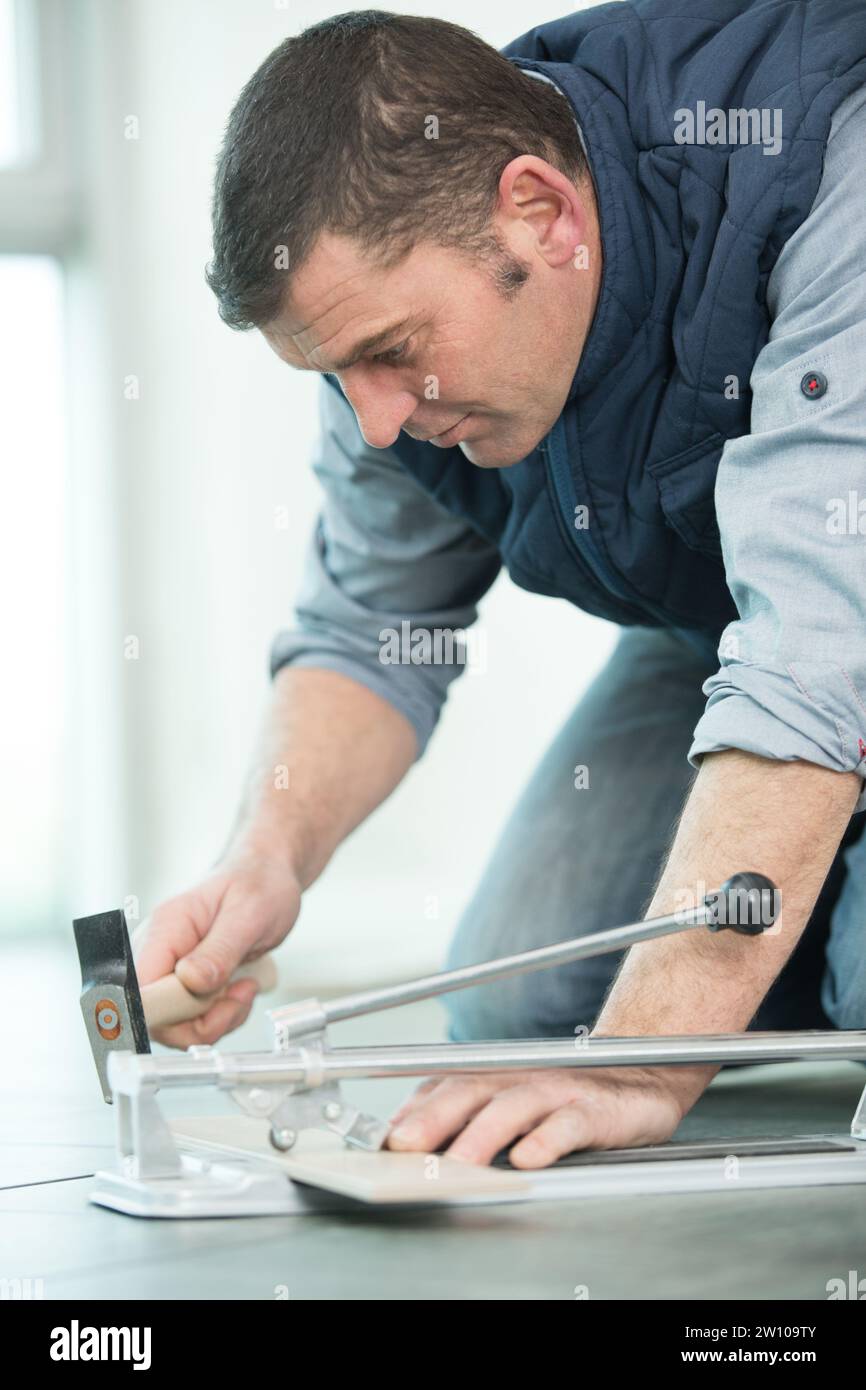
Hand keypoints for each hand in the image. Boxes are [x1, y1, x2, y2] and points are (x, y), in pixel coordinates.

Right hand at [133, 855, 301, 1048]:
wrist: (268, 876)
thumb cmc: (258, 883)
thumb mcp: (248, 915)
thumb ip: (219, 950)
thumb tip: (190, 981)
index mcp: (166, 929)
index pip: (140, 987)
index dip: (166, 1011)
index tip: (205, 1009)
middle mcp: (160, 950)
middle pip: (156, 1015)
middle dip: (202, 1021)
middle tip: (239, 996)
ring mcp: (172, 968)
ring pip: (177, 1022)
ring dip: (217, 1019)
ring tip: (244, 990)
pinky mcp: (186, 981)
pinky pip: (194, 1017)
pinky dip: (222, 1014)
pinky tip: (241, 990)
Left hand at [386, 1065, 690, 1167]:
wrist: (642, 1072)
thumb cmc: (567, 1094)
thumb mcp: (513, 1098)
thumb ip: (467, 1114)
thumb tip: (410, 1138)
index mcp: (496, 1075)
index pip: (444, 1086)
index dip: (413, 1111)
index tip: (384, 1140)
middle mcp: (520, 1076)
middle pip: (470, 1092)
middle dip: (433, 1119)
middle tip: (404, 1148)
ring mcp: (558, 1091)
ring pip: (514, 1108)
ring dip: (482, 1136)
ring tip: (458, 1163)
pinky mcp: (595, 1110)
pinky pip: (568, 1125)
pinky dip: (547, 1140)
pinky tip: (529, 1158)